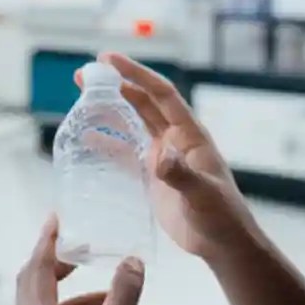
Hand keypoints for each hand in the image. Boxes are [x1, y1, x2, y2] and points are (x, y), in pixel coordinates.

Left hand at [16, 215, 144, 304]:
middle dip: (57, 262)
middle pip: (34, 281)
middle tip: (77, 249)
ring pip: (45, 304)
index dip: (47, 240)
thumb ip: (123, 295)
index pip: (38, 266)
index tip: (54, 220)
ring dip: (72, 292)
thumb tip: (132, 263)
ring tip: (103, 290)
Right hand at [80, 53, 257, 261]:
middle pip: (141, 102)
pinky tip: (86, 135)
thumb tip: (160, 157)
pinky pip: (124, 151)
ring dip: (108, 107)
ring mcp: (161, 156)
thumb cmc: (221, 216)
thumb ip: (181, 175)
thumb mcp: (203, 195)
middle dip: (116, 84)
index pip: (160, 94)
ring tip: (82, 94)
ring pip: (131, 122)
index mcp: (189, 134)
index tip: (108, 60)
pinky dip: (106, 141)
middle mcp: (174, 138)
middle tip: (86, 73)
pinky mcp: (151, 176)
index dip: (136, 74)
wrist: (222, 244)